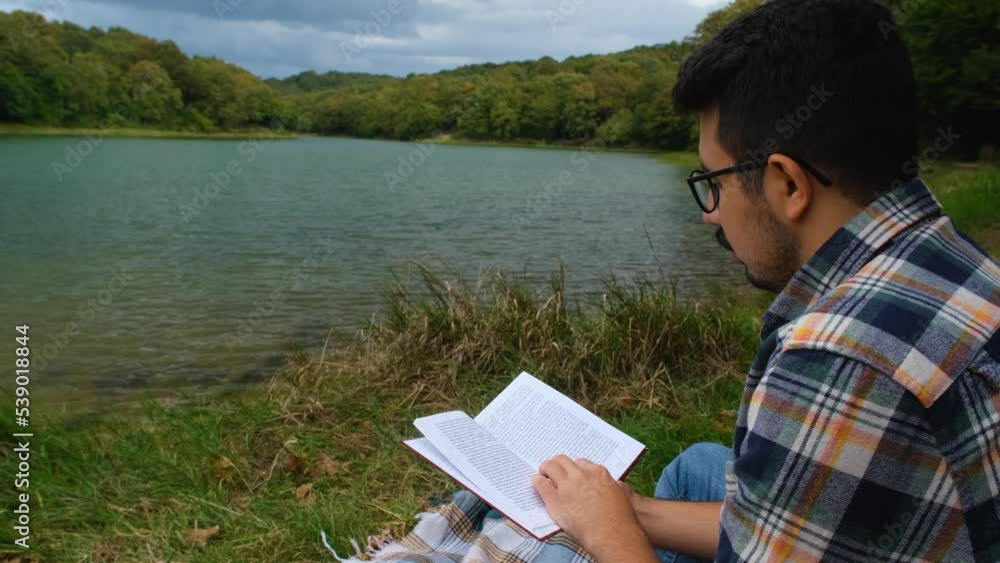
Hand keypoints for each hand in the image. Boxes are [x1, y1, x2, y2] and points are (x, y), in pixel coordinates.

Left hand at [531, 455, 651, 560]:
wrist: (613, 537)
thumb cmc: (621, 521)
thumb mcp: (621, 495)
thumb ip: (611, 485)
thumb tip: (610, 484)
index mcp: (598, 473)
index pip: (580, 462)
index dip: (575, 469)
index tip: (572, 474)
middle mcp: (581, 475)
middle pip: (563, 460)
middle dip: (557, 464)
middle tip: (553, 471)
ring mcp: (567, 486)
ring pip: (550, 466)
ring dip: (545, 469)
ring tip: (543, 474)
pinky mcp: (555, 500)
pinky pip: (540, 484)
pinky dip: (537, 482)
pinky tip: (537, 484)